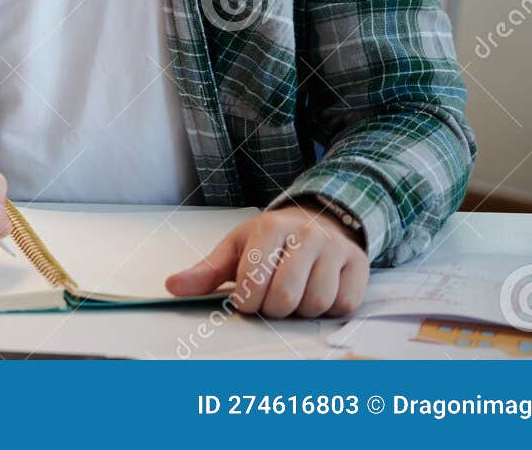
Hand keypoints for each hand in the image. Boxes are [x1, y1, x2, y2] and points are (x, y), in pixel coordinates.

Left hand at [163, 202, 368, 318]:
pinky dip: (328, 309)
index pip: (252, 280)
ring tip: (294, 294)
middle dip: (272, 309)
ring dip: (300, 310)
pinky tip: (318, 292)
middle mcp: (306, 233)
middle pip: (284, 297)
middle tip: (270, 300)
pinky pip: (343, 305)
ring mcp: (336, 248)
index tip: (246, 297)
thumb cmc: (271, 241)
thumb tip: (172, 287)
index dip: (245, 301)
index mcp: (270, 226)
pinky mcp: (359, 264)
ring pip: (315, 303)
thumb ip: (205, 272)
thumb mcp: (236, 248)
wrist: (319, 221)